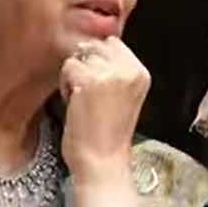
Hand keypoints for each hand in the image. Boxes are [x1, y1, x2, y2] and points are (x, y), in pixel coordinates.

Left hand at [59, 37, 149, 184]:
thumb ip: (114, 71)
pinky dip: (65, 86)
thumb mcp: (123, 97)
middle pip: (95, 47)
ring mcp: (111, 74)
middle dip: (86, 67)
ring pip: (79, 56)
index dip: (99, 62)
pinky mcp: (91, 81)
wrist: (102, 162)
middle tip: (90, 97)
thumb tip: (88, 47)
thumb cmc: (107, 135)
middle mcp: (130, 70)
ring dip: (74, 77)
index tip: (100, 90)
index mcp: (142, 73)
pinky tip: (76, 105)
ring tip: (83, 102)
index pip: (113, 44)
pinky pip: (68, 68)